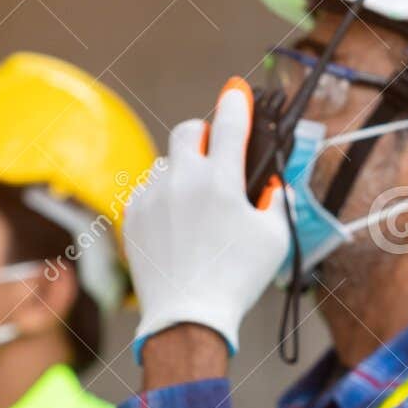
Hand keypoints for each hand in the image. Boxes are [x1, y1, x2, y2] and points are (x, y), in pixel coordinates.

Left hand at [124, 79, 290, 355]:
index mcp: (220, 180)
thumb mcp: (275, 238)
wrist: (186, 317)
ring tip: (197, 208)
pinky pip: (149, 192)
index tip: (237, 90)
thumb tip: (270, 182)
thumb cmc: (236, 279)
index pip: (230, 123)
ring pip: (167, 165)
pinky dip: (165, 199)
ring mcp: (152, 196)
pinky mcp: (132, 216)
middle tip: (216, 154)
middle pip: (188, 130)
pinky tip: (178, 226)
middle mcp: (182, 180)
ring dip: (183, 172)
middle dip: (203, 134)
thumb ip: (275, 200)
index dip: (237, 102)